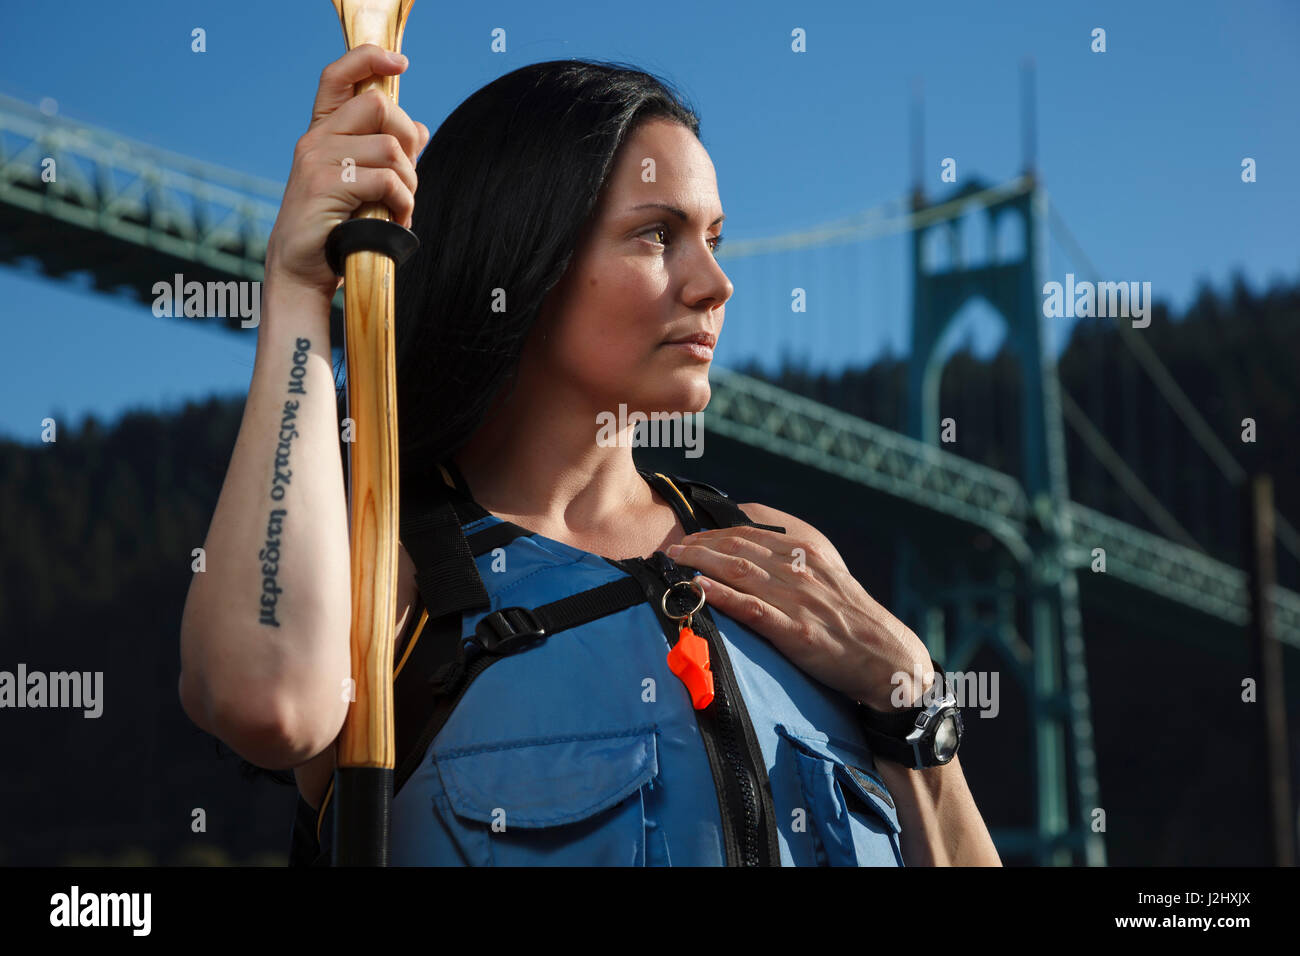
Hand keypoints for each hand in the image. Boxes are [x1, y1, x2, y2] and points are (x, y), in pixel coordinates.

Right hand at [265, 43, 430, 303]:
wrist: (302, 271)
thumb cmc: (334, 230)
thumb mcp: (362, 186)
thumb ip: (386, 155)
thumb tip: (420, 128)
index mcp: (323, 133)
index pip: (339, 76)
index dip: (370, 59)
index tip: (400, 64)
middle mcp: (316, 139)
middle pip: (379, 106)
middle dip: (408, 140)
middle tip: (407, 178)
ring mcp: (317, 160)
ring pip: (389, 147)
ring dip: (409, 182)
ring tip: (401, 208)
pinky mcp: (325, 185)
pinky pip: (386, 180)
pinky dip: (403, 203)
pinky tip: (397, 221)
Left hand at [665, 526, 932, 712]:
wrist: (886, 656)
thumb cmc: (850, 618)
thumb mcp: (825, 576)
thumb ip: (792, 560)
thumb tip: (752, 549)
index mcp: (806, 551)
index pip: (750, 530)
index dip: (714, 530)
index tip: (690, 533)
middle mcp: (800, 568)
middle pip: (738, 545)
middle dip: (700, 543)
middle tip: (672, 547)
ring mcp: (798, 599)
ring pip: (739, 570)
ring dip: (701, 561)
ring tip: (675, 560)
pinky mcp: (797, 631)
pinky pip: (752, 608)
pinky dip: (723, 595)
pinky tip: (700, 589)